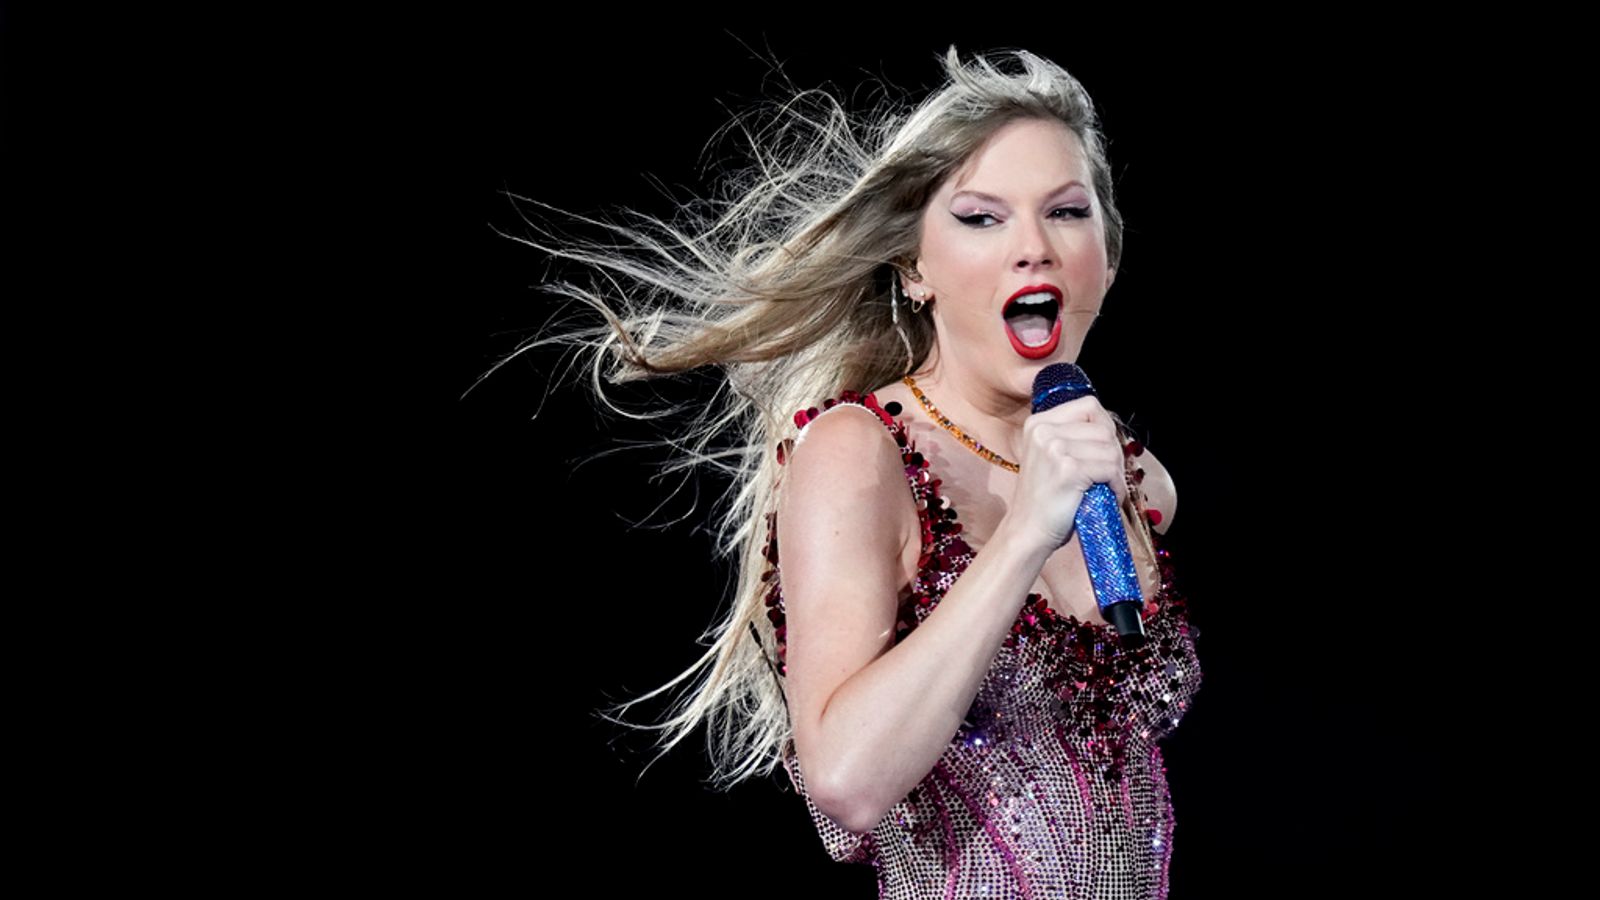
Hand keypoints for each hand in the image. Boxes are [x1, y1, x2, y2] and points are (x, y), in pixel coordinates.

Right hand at [1004, 394, 1128, 551]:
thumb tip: (1109, 429)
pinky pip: (1110, 469)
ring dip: (1116, 472)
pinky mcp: (1068, 470)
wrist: (1028, 531)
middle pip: (1103, 428)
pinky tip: (1107, 496)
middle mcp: (1044, 431)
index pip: (1088, 405)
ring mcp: (1055, 448)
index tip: (1103, 450)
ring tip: (1106, 487)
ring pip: (1110, 449)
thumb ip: (1072, 437)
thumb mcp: (1049, 456)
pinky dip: (1116, 485)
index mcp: (1037, 423)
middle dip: (1114, 453)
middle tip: (1108, 476)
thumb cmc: (1044, 499)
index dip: (1104, 427)